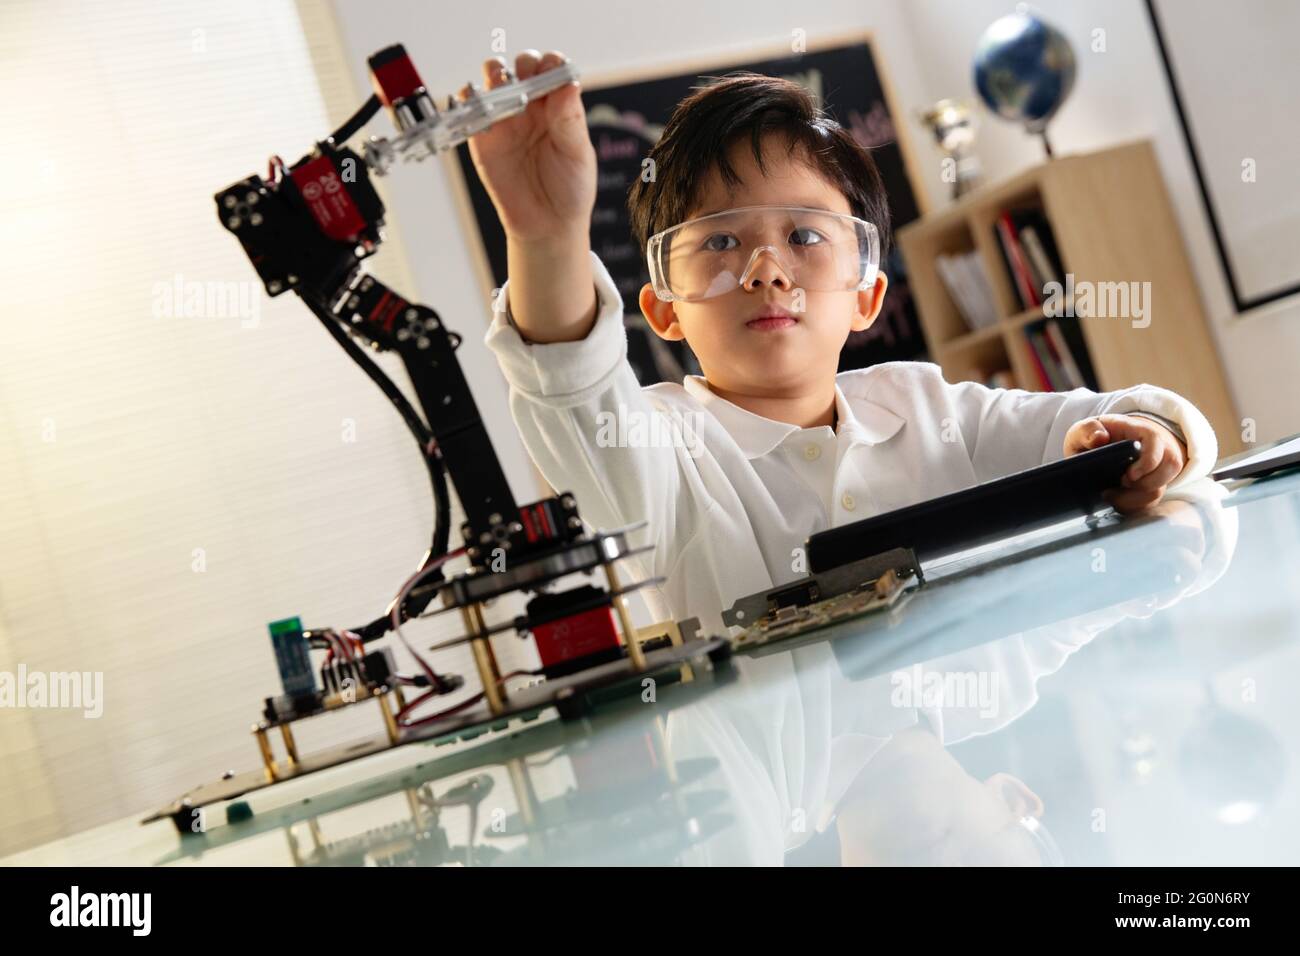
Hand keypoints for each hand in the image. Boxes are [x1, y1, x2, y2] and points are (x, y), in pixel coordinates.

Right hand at [463, 51, 596, 242]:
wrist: (546, 224)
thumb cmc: (569, 189)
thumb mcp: (577, 155)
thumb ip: (570, 120)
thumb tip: (569, 84)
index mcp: (558, 105)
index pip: (552, 67)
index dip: (550, 63)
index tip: (551, 71)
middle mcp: (531, 106)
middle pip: (521, 66)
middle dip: (522, 66)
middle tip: (526, 83)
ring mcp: (505, 118)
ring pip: (493, 79)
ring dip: (494, 75)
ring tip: (501, 90)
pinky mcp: (482, 136)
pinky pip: (469, 107)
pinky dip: (468, 100)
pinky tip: (480, 110)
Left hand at [1063, 413, 1187, 513]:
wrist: (1097, 451)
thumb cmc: (1092, 440)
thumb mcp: (1082, 431)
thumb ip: (1086, 430)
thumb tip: (1099, 438)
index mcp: (1138, 431)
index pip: (1156, 441)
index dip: (1148, 461)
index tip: (1130, 475)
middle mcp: (1155, 449)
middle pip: (1168, 467)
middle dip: (1144, 484)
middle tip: (1120, 484)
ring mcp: (1156, 469)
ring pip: (1160, 489)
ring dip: (1136, 498)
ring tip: (1112, 495)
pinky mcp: (1152, 487)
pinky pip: (1151, 502)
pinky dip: (1133, 506)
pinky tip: (1116, 501)